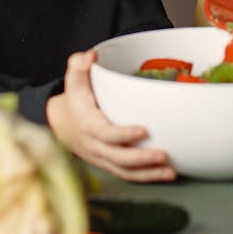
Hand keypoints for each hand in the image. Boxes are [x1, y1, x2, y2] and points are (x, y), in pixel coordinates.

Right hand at [47, 51, 175, 182]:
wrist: (62, 125)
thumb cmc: (74, 100)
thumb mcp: (73, 81)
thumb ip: (79, 66)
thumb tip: (90, 55)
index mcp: (88, 124)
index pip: (105, 133)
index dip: (123, 135)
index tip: (144, 131)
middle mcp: (95, 145)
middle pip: (117, 157)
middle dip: (140, 158)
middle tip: (163, 155)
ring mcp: (103, 158)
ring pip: (124, 171)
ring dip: (148, 173)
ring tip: (170, 172)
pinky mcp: (110, 164)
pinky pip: (127, 175)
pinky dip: (146, 177)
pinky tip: (166, 174)